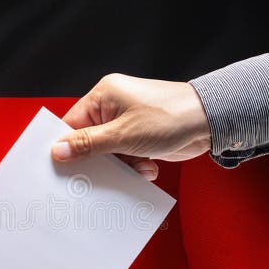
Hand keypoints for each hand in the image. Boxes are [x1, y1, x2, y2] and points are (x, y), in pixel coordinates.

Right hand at [50, 74, 211, 180]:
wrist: (211, 121)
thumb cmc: (172, 116)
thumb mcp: (123, 135)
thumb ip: (88, 144)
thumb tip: (58, 150)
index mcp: (103, 95)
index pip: (71, 123)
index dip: (66, 145)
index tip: (62, 165)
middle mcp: (113, 106)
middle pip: (89, 140)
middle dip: (99, 159)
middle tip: (101, 173)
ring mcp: (127, 121)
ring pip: (109, 152)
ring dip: (121, 165)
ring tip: (136, 166)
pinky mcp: (140, 135)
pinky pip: (125, 155)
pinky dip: (134, 165)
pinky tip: (147, 166)